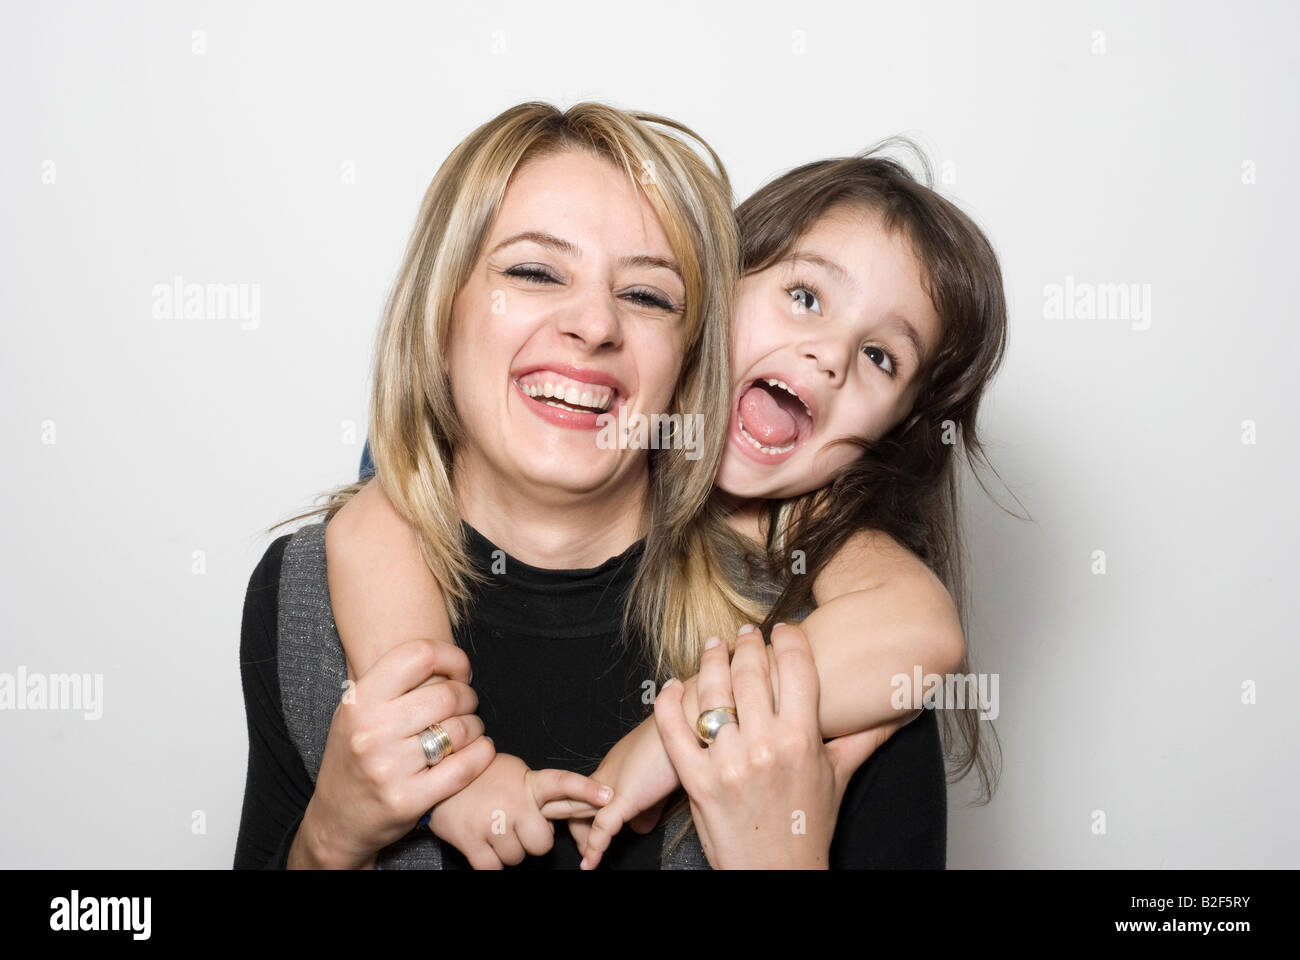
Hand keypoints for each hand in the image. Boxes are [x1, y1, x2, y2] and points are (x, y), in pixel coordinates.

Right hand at [291, 638, 494, 868]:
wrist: (335, 821)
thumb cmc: (353, 758)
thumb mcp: (356, 713)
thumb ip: (392, 684)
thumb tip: (445, 659)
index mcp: (359, 702)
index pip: (418, 655)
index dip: (452, 657)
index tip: (460, 670)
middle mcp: (371, 732)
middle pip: (447, 694)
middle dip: (468, 696)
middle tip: (467, 703)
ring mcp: (389, 768)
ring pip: (460, 730)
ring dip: (476, 726)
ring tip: (470, 729)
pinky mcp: (408, 800)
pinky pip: (464, 766)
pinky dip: (482, 753)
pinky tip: (480, 749)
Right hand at [429, 753, 613, 868]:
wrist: (436, 773)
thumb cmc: (481, 777)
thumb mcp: (513, 772)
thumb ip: (538, 790)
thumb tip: (565, 808)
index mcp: (528, 783)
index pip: (563, 783)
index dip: (586, 791)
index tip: (608, 797)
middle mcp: (513, 802)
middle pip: (542, 844)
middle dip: (531, 842)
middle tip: (516, 827)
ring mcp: (491, 823)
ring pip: (517, 859)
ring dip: (508, 851)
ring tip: (493, 828)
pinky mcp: (470, 841)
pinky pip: (493, 869)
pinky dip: (490, 863)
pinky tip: (483, 845)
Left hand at [572, 714, 679, 869]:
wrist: (686, 722)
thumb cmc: (679, 743)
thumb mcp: (660, 779)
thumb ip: (648, 806)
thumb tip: (639, 827)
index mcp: (612, 768)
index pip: (584, 795)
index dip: (579, 814)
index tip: (584, 834)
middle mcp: (606, 776)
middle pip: (572, 803)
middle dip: (571, 828)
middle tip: (578, 848)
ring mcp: (611, 787)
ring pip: (578, 814)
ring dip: (578, 839)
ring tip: (582, 859)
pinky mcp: (624, 797)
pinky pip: (602, 828)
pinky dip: (594, 849)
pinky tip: (590, 864)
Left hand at [653, 623, 907, 868]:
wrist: (777, 873)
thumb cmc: (808, 825)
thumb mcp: (839, 777)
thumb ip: (866, 737)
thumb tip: (900, 710)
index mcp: (802, 739)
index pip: (796, 667)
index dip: (788, 639)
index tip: (783, 630)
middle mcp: (765, 746)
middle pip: (751, 672)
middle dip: (746, 644)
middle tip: (744, 633)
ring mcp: (727, 762)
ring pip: (712, 692)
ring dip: (710, 661)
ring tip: (713, 646)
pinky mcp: (696, 780)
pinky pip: (674, 730)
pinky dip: (667, 703)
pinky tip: (670, 686)